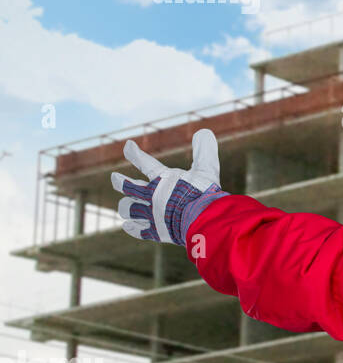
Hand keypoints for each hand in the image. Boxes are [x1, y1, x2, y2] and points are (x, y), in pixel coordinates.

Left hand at [112, 129, 226, 244]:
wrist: (203, 221)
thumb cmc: (205, 193)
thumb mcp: (207, 169)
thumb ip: (204, 151)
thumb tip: (204, 131)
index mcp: (163, 179)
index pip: (145, 163)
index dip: (134, 154)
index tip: (127, 145)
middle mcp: (152, 196)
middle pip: (129, 187)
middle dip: (121, 182)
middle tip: (114, 177)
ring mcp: (152, 215)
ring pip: (128, 209)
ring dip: (126, 207)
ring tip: (124, 206)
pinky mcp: (156, 232)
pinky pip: (138, 230)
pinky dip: (132, 227)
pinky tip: (127, 225)